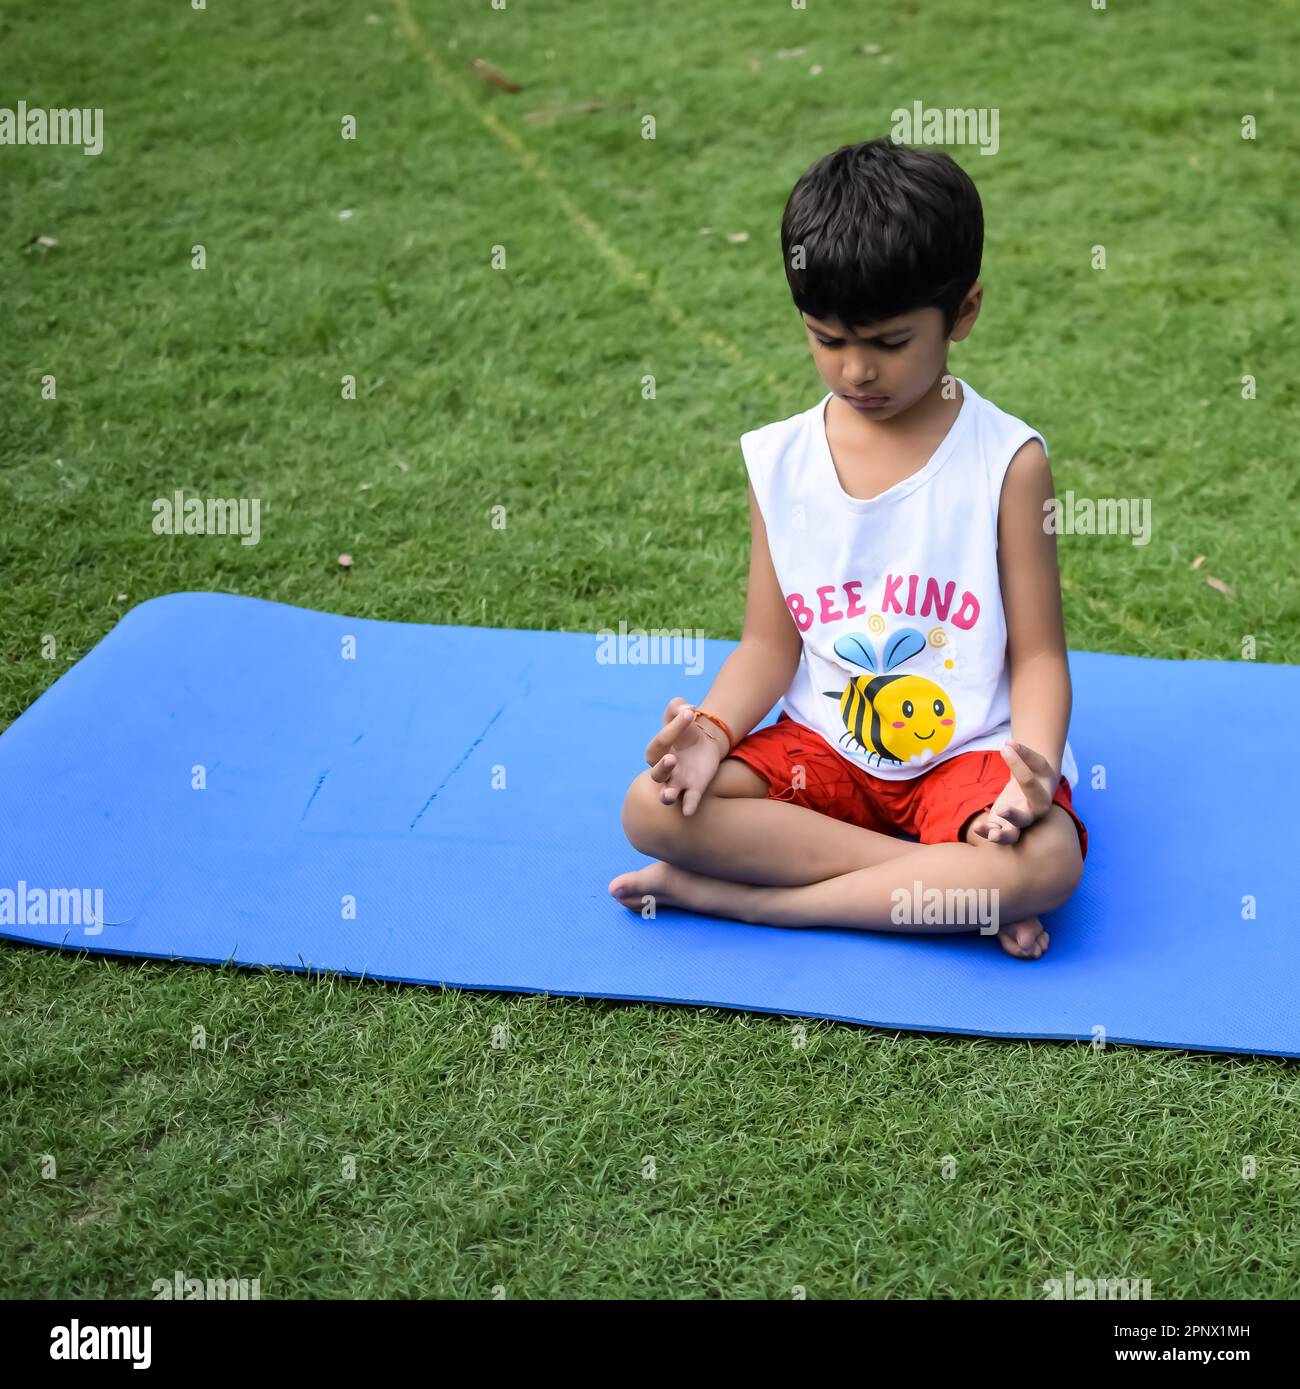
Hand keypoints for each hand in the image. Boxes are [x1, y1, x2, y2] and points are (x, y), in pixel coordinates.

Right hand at [644, 696, 727, 816]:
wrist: (706, 743)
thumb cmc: (687, 730)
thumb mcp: (681, 713)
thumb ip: (676, 706)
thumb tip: (687, 707)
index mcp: (659, 750)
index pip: (661, 742)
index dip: (675, 726)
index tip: (691, 712)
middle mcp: (665, 769)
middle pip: (657, 773)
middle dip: (662, 767)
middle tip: (672, 758)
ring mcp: (679, 781)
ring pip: (667, 793)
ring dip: (667, 795)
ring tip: (668, 796)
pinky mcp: (695, 789)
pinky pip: (689, 801)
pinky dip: (688, 806)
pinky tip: (689, 812)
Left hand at [967, 741, 1056, 845]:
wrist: (1034, 788)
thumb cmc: (1037, 773)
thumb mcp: (1035, 760)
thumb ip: (1023, 753)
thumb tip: (1009, 744)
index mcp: (1042, 798)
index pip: (1028, 783)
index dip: (1016, 763)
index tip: (1005, 747)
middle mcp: (1031, 815)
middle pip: (1024, 820)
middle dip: (1014, 816)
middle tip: (1003, 809)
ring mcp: (1016, 823)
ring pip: (1010, 835)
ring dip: (1000, 835)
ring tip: (990, 833)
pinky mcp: (1001, 824)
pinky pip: (994, 832)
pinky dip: (986, 832)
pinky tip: (978, 826)